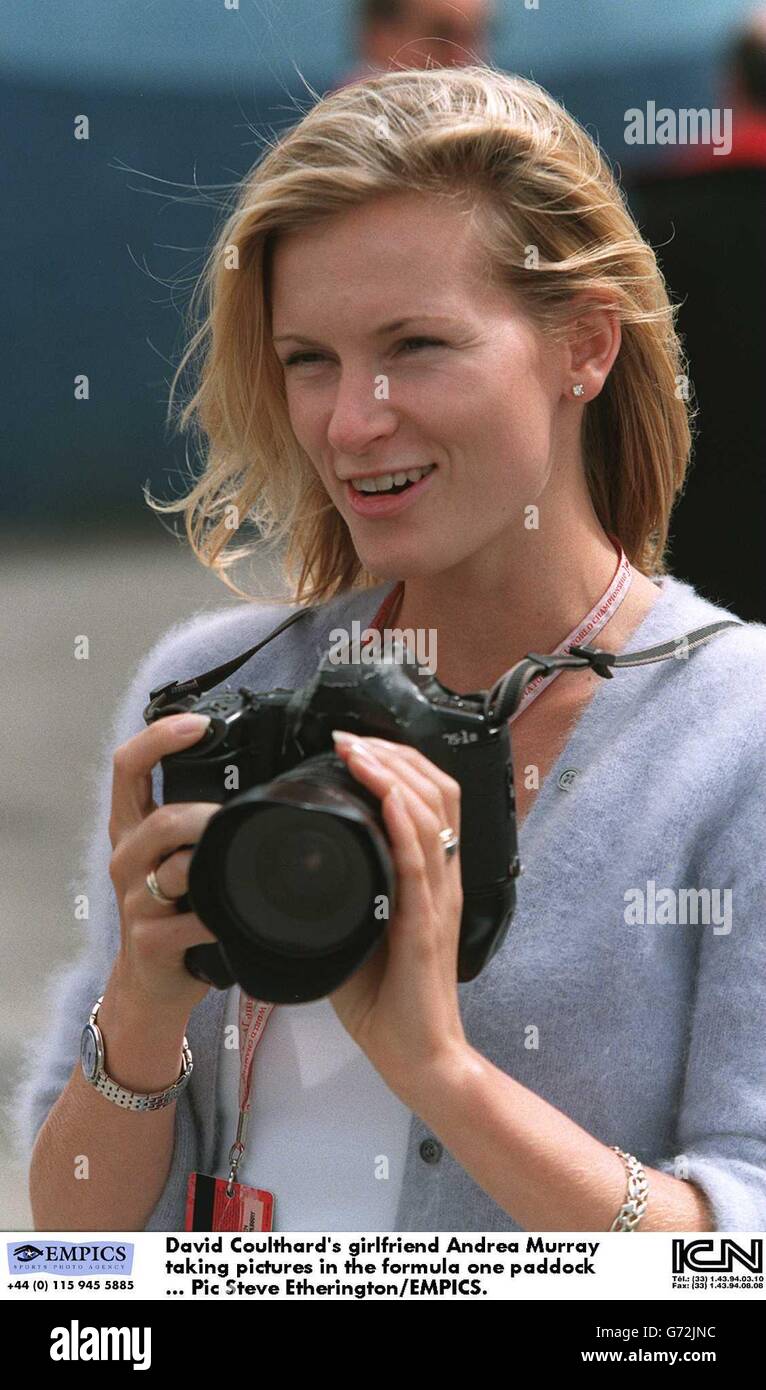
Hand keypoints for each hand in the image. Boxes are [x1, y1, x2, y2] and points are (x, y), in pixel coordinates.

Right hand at [107, 712, 222, 1017]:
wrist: (152, 983)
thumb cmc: (176, 909)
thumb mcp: (177, 855)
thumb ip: (203, 819)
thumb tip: (265, 777)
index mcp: (133, 826)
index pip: (128, 766)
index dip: (159, 737)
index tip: (200, 722)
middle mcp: (127, 855)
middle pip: (162, 819)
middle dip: (208, 816)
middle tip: (243, 819)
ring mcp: (135, 898)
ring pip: (179, 867)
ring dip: (219, 863)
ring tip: (249, 865)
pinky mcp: (150, 938)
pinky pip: (194, 919)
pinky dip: (224, 916)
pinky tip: (243, 917)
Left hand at [328, 730, 467, 1099]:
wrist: (419, 1057)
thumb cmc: (388, 1003)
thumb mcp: (357, 934)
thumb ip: (339, 900)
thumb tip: (292, 872)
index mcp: (429, 878)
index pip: (430, 799)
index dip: (398, 763)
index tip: (354, 745)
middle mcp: (441, 878)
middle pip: (437, 791)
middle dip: (392, 754)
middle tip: (349, 737)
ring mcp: (438, 898)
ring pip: (430, 812)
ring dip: (392, 772)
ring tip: (356, 751)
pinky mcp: (426, 923)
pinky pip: (419, 859)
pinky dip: (403, 818)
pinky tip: (384, 793)